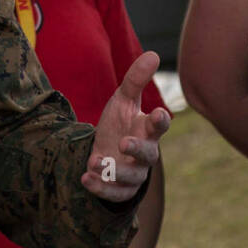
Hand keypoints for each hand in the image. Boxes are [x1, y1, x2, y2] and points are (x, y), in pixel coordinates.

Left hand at [84, 51, 169, 201]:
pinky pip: (115, 193)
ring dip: (113, 170)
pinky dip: (101, 188)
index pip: (161, 125)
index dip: (160, 120)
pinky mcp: (121, 189)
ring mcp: (134, 173)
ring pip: (132, 176)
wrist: (104, 152)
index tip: (157, 113)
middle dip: (138, 149)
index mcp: (148, 129)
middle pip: (150, 154)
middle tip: (123, 142)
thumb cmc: (120, 124)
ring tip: (94, 161)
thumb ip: (135, 79)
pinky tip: (86, 178)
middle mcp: (146, 152)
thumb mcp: (123, 100)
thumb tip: (153, 54)